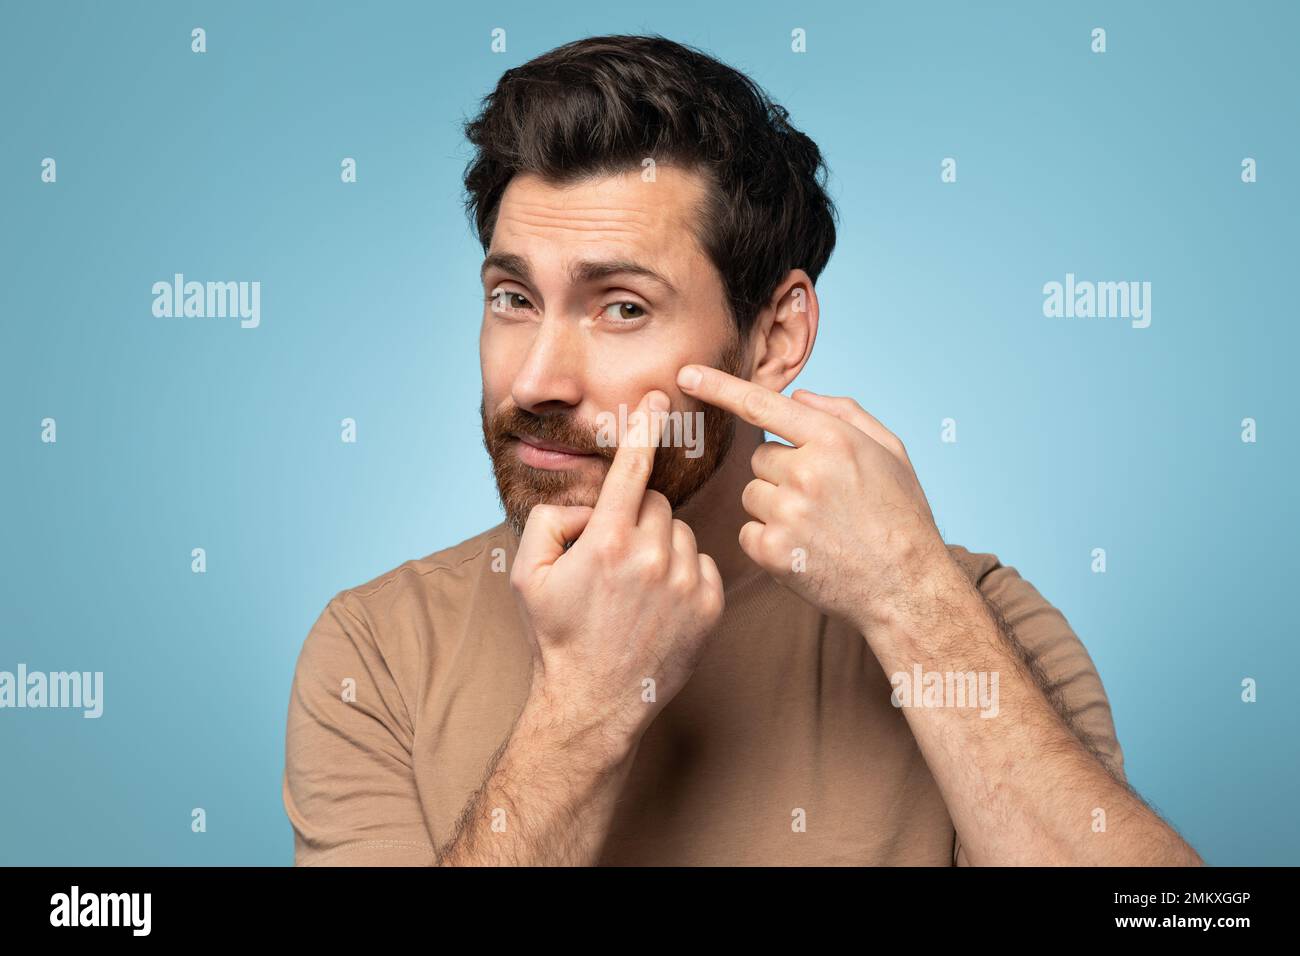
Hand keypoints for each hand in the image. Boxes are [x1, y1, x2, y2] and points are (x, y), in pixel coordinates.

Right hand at [509, 391, 725, 752]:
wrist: (595, 701)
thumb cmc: (557, 635)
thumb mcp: (527, 573)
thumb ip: (549, 520)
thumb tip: (585, 504)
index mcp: (607, 540)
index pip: (631, 468)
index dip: (644, 427)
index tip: (659, 398)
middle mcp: (653, 555)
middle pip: (656, 503)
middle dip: (635, 518)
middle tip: (613, 558)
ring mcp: (686, 581)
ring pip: (681, 532)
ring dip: (661, 545)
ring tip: (635, 588)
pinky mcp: (710, 605)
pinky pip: (701, 562)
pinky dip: (683, 573)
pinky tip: (659, 603)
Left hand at [677, 364, 952, 632]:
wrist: (907, 587)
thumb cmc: (901, 516)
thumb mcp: (890, 452)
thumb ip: (844, 414)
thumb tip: (798, 396)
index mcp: (833, 440)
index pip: (762, 404)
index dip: (719, 386)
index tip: (685, 375)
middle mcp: (807, 471)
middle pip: (760, 457)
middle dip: (783, 473)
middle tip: (823, 499)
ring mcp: (787, 513)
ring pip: (752, 494)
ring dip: (774, 506)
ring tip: (818, 526)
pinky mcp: (773, 551)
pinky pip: (748, 531)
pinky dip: (768, 540)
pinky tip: (805, 549)